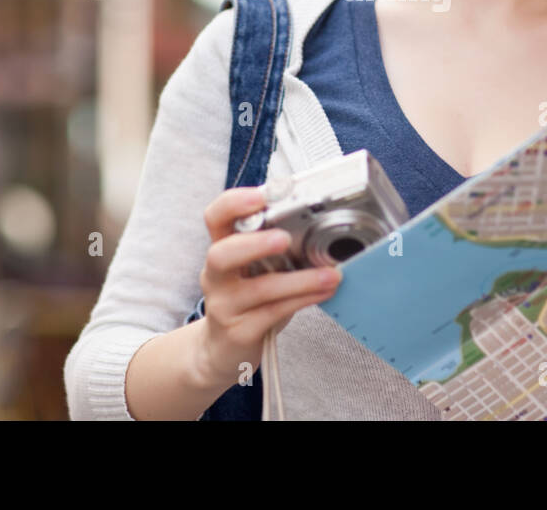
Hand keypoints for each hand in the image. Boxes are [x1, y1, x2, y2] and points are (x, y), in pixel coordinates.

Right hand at [192, 186, 343, 388]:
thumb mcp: (255, 268)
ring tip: (330, 275)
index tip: (262, 195)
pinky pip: (273, 313)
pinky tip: (324, 291)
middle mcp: (216, 276)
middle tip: (284, 239)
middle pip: (221, 254)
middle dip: (254, 244)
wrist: (222, 350)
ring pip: (259, 289)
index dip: (234, 203)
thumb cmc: (248, 301)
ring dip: (300, 280)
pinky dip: (303, 300)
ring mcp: (225, 306)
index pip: (216, 218)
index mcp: (222, 249)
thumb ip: (276, 248)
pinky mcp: (239, 332)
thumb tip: (324, 226)